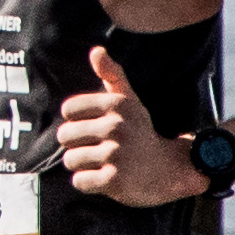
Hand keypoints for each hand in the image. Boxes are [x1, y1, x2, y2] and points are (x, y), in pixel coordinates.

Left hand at [53, 47, 204, 205]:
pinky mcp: (114, 180)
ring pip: (70, 159)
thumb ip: (111, 75)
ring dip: (82, 165)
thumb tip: (96, 50)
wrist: (168, 170)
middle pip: (65, 136)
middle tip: (100, 149)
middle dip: (77, 145)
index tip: (96, 128)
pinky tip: (105, 179)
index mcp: (116, 105)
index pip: (69, 110)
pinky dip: (88, 183)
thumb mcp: (130, 101)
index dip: (78, 121)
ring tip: (103, 164)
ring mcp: (116, 154)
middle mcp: (116, 127)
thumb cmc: (140, 132)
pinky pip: (79, 181)